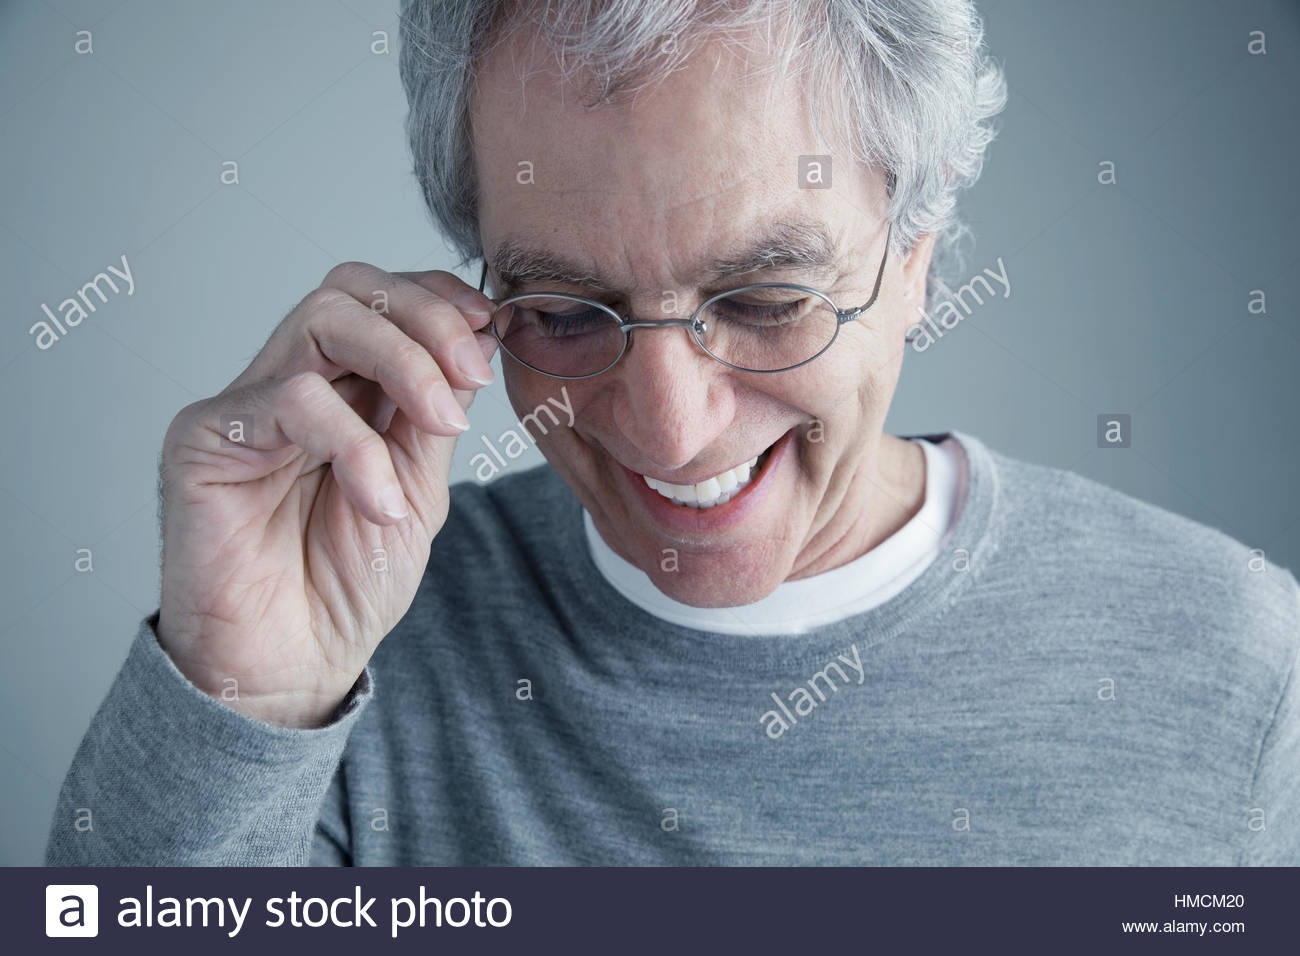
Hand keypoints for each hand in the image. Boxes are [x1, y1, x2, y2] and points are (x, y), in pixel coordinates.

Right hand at [155, 262, 497, 727]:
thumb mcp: (418, 487)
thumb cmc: (347, 583)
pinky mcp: (205, 437)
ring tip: (442, 428)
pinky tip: (380, 502)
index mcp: (341, 389)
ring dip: (403, 364)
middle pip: (349, 288)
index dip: (437, 297)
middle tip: (471, 374)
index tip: (490, 328)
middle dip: (426, 317)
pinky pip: (291, 398)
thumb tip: (478, 337)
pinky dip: (354, 443)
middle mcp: (289, 382)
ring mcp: (246, 404)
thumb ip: (436, 412)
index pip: (380, 298)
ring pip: (321, 319)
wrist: (293, 665)